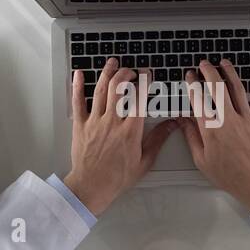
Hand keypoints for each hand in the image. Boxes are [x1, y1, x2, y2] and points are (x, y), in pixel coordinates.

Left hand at [64, 58, 177, 216]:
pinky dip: (78, 86)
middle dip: (126, 73)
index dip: (145, 81)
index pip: (140, 98)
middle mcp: (113, 121)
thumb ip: (158, 139)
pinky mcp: (80, 125)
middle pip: (120, 88)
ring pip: (101, 90)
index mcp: (131, 130)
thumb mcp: (145, 161)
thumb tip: (171, 125)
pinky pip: (78, 102)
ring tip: (112, 62)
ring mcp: (95, 121)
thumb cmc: (117, 177)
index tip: (147, 74)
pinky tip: (79, 74)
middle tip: (131, 70)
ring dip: (107, 73)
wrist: (92, 186)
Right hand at [181, 60, 249, 213]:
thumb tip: (183, 121)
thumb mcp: (202, 160)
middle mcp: (228, 120)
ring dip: (229, 72)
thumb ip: (192, 137)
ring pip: (237, 89)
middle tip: (204, 64)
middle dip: (209, 72)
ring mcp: (247, 119)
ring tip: (223, 63)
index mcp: (211, 130)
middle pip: (217, 88)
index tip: (190, 76)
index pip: (198, 100)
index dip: (193, 84)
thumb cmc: (229, 175)